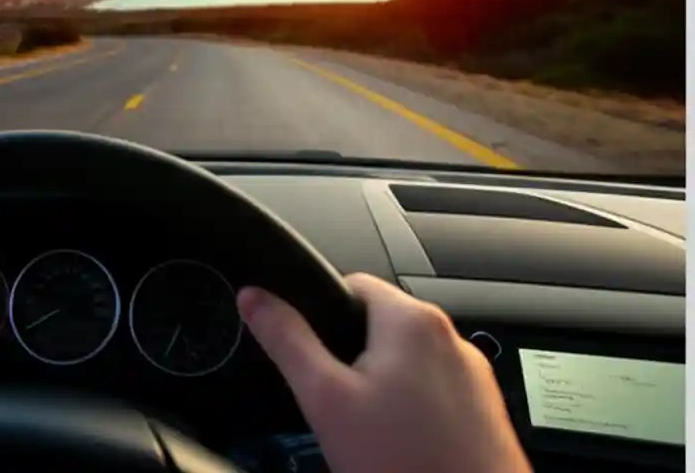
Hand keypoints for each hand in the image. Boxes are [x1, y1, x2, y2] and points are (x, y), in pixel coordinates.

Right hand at [237, 274, 529, 472]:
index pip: (353, 284)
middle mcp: (451, 339)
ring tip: (373, 433)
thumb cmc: (405, 464)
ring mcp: (473, 375)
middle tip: (340, 406)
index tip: (313, 355)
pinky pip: (434, 392)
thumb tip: (255, 299)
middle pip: (379, 327)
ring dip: (382, 387)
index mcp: (413, 321)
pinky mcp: (483, 409)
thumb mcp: (325, 399)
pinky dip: (412, 410)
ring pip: (407, 363)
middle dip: (352, 360)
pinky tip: (402, 445)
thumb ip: (287, 341)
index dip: (322, 315)